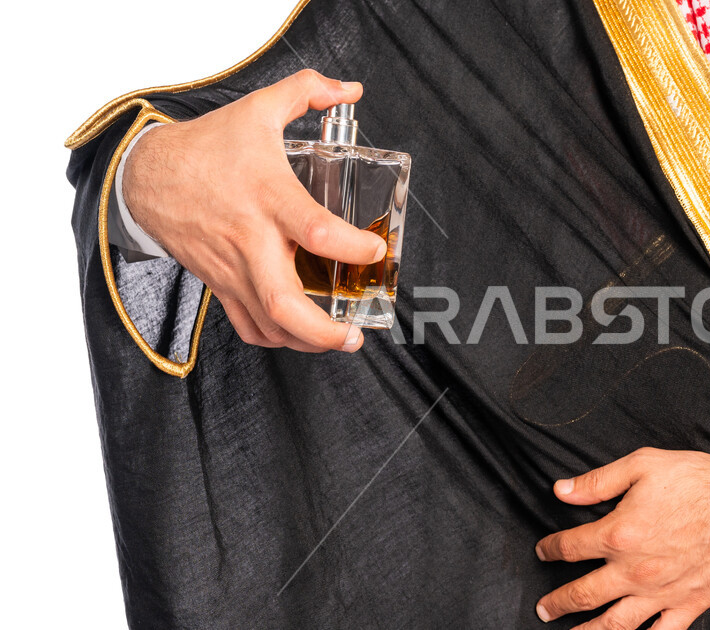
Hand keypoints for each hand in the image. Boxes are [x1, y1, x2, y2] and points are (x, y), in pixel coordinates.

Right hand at [122, 69, 385, 352]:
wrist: (146, 176)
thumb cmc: (206, 147)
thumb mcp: (257, 109)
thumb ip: (306, 91)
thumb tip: (348, 88)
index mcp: (267, 197)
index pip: (315, 231)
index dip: (351, 247)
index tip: (375, 250)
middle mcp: (250, 240)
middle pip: (284, 301)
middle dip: (324, 330)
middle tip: (354, 333)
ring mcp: (233, 268)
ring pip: (267, 324)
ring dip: (305, 342)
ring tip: (340, 339)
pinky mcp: (220, 283)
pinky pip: (247, 325)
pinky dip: (276, 338)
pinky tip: (300, 334)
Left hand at [535, 448, 709, 628]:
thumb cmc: (698, 480)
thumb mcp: (643, 465)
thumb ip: (598, 482)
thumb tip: (561, 490)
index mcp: (619, 534)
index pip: (571, 547)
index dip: (551, 549)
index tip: (544, 551)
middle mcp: (634, 571)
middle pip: (583, 594)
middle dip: (558, 602)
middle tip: (544, 609)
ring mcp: (661, 593)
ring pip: (614, 625)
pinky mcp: (688, 605)